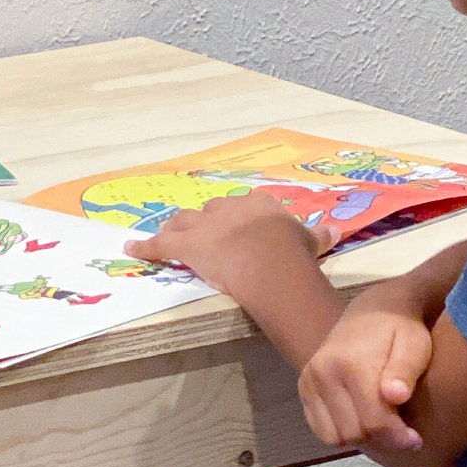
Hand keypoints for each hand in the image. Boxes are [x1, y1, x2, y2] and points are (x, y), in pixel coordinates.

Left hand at [124, 190, 328, 294]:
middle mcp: (229, 208)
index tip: (237, 226)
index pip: (244, 206)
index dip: (238, 218)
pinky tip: (130, 248)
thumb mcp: (309, 242)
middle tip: (200, 231)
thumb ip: (317, 236)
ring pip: (184, 221)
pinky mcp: (186, 244)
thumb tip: (336, 230)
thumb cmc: (292, 252)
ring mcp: (206, 224)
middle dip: (205, 221)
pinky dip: (144, 247)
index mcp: (259, 205)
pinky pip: (160, 245)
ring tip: (168, 233)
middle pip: (211, 211)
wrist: (271, 261)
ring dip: (176, 227)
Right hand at [297, 296, 435, 462]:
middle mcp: (324, 373)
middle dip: (381, 438)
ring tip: (382, 423)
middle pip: (354, 432)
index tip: (416, 440)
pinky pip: (320, 430)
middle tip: (402, 431)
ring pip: (334, 437)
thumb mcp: (414, 345)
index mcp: (351, 363)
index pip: (373, 421)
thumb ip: (405, 370)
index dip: (397, 437)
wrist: (371, 311)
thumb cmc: (400, 330)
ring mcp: (310, 381)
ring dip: (361, 437)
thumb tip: (395, 396)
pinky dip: (342, 432)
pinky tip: (362, 418)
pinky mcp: (304, 388)